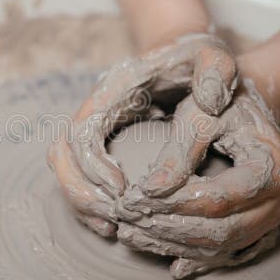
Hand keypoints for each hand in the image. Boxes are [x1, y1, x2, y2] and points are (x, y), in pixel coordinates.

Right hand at [48, 33, 237, 237]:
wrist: (186, 51)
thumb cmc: (200, 58)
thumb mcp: (216, 58)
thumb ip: (216, 73)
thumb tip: (210, 102)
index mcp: (115, 87)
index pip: (84, 131)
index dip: (95, 166)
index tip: (122, 190)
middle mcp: (97, 107)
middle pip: (63, 154)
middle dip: (82, 192)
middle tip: (114, 220)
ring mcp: (95, 125)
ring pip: (65, 168)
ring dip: (82, 202)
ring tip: (112, 228)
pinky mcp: (101, 141)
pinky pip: (78, 176)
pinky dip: (90, 202)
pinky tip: (114, 224)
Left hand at [116, 78, 279, 277]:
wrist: (249, 108)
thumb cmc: (222, 106)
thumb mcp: (198, 116)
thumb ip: (177, 152)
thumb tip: (149, 190)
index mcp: (273, 166)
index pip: (217, 198)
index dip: (173, 202)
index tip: (134, 197)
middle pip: (221, 229)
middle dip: (168, 227)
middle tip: (127, 219)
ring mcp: (272, 217)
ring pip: (220, 245)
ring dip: (173, 245)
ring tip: (132, 234)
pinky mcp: (259, 228)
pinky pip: (226, 252)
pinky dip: (195, 257)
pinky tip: (171, 264)